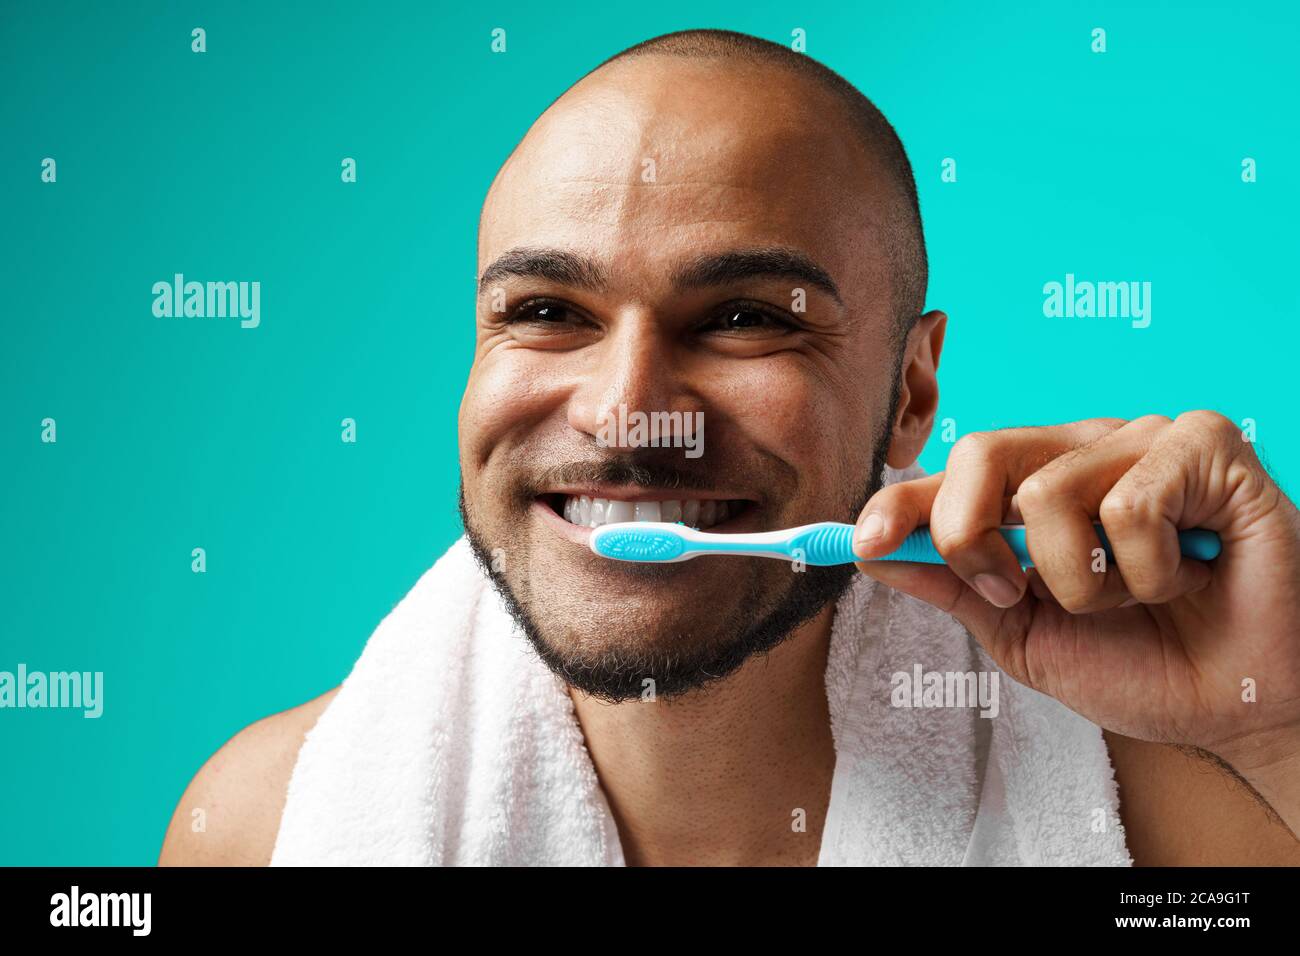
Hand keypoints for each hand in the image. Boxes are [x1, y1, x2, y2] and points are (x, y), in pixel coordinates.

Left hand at [853, 413, 1299, 826]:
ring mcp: (1145, 440)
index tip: (859, 544)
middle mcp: (1086, 449)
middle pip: (981, 453)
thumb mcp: (1024, 633)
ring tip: (1135, 596)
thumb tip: (875, 553)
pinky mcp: (1206, 447)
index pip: (952, 473)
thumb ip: (954, 586)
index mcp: (1040, 484)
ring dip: (1083, 583)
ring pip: (1049, 494)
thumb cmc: (1143, 662)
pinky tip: (1187, 574)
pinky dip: (1149, 569)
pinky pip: (1130, 502)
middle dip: (974, 542)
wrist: (1237, 704)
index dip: (899, 504)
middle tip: (1018, 595)